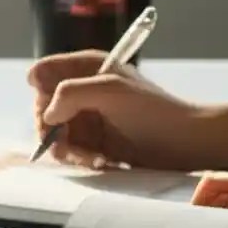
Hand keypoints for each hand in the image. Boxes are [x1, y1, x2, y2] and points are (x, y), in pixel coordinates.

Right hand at [27, 50, 204, 169]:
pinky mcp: (96, 141)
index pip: (43, 73)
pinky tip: (100, 161)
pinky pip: (72, 151)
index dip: (41, 94)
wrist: (186, 143)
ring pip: (55, 133)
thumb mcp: (110, 91)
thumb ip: (70, 93)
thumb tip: (46, 114)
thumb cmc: (153, 111)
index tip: (52, 114)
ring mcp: (89, 116)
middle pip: (43, 107)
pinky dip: (80, 158)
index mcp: (87, 66)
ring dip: (68, 149)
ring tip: (91, 157)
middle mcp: (84, 88)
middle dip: (52, 128)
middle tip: (65, 144)